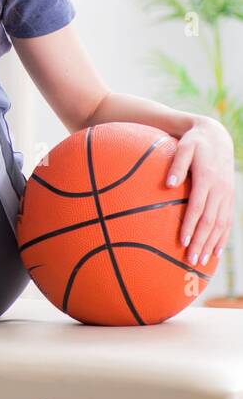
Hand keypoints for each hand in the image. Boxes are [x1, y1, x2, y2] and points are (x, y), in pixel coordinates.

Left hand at [167, 116, 236, 267]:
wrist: (217, 136)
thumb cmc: (194, 142)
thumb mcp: (183, 147)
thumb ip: (176, 165)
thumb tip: (168, 184)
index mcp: (207, 179)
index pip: (198, 207)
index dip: (191, 226)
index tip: (182, 242)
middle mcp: (220, 190)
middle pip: (211, 221)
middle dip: (201, 242)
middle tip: (191, 260)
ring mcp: (227, 194)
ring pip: (221, 224)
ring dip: (212, 244)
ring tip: (202, 261)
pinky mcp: (230, 197)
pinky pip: (228, 221)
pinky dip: (223, 237)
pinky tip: (217, 251)